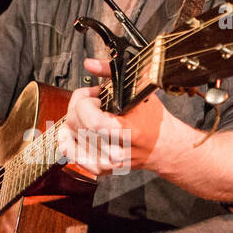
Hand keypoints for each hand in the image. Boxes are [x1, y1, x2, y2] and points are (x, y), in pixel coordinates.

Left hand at [55, 58, 181, 176]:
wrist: (163, 147)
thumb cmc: (152, 121)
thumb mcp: (138, 90)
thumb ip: (111, 73)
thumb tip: (90, 64)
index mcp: (126, 132)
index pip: (89, 119)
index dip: (85, 100)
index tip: (95, 94)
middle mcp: (114, 150)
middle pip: (76, 125)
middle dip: (79, 106)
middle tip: (94, 102)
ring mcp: (106, 162)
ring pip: (70, 137)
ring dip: (74, 121)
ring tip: (89, 115)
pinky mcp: (100, 168)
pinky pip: (71, 153)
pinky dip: (70, 139)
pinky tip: (80, 130)